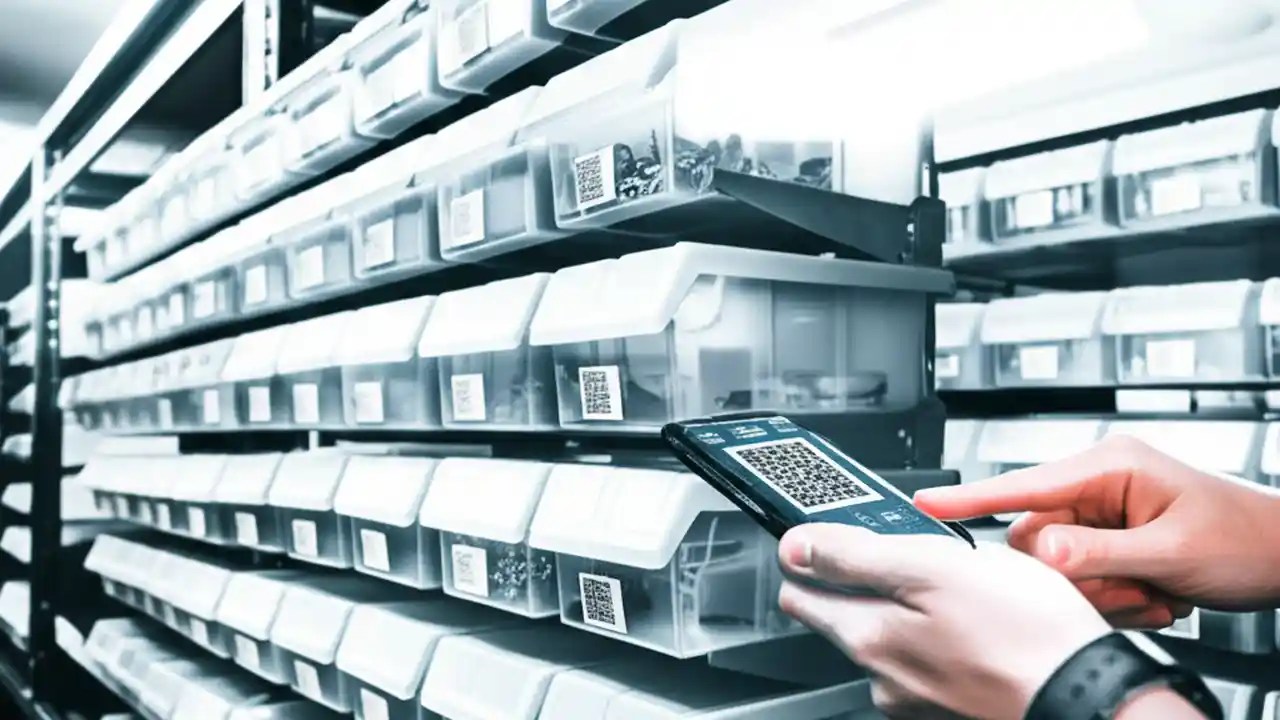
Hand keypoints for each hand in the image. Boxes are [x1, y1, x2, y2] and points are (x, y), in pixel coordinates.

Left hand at [777, 524, 1109, 719]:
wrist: (1091, 692)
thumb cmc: (1027, 634)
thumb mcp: (932, 567)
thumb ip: (853, 558)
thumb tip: (796, 546)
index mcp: (869, 638)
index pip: (800, 594)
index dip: (811, 556)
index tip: (830, 536)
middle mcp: (883, 677)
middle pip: (844, 615)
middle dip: (868, 578)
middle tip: (914, 555)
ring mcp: (918, 696)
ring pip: (892, 635)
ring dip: (913, 607)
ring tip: (960, 588)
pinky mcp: (953, 703)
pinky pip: (932, 657)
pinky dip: (946, 635)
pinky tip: (979, 623)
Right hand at [915, 434, 1279, 624]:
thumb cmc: (1246, 540)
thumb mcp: (1173, 551)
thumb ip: (1101, 553)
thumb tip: (1039, 551)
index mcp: (1107, 466)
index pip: (1022, 483)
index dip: (970, 498)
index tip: (925, 505)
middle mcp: (1097, 485)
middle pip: (1037, 540)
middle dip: (1080, 577)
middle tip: (1131, 590)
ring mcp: (1102, 514)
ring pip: (1058, 567)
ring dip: (1103, 592)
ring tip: (1154, 593)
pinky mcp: (1108, 540)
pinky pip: (1080, 578)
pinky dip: (1115, 596)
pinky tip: (1154, 595)